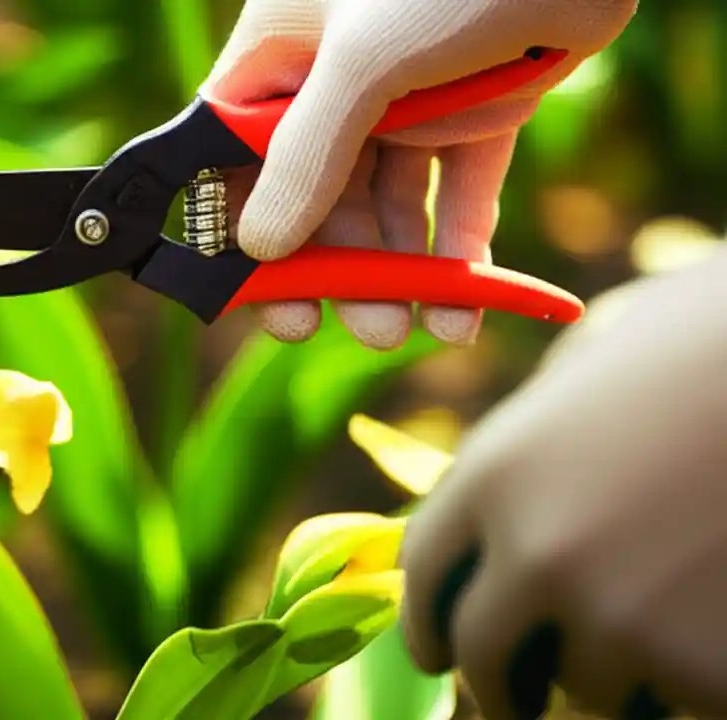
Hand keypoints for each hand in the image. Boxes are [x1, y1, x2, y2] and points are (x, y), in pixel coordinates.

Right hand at [204, 0, 636, 348]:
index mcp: (280, 58)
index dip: (236, 229)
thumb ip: (306, 155)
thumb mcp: (364, 62)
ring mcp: (404, 103)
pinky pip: (454, 197)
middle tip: (349, 324)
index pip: (231, 158)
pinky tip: (463, 309)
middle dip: (331, 269)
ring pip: (385, 208)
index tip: (250, 296)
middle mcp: (332, 86)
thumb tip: (260, 247)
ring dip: (397, 273)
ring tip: (412, 327)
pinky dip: (457, 253)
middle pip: (311, 198)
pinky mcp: (473, 116)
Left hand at [398, 248, 726, 719]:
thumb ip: (538, 436)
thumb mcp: (604, 357)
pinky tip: (718, 613)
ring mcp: (626, 620)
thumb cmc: (724, 339)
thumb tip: (495, 496)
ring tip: (666, 607)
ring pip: (588, 688)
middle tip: (516, 694)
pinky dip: (692, 674)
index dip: (425, 618)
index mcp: (499, 471)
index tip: (437, 649)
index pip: (424, 573)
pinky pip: (676, 700)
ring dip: (614, 669)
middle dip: (498, 682)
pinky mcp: (707, 671)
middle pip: (481, 656)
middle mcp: (541, 554)